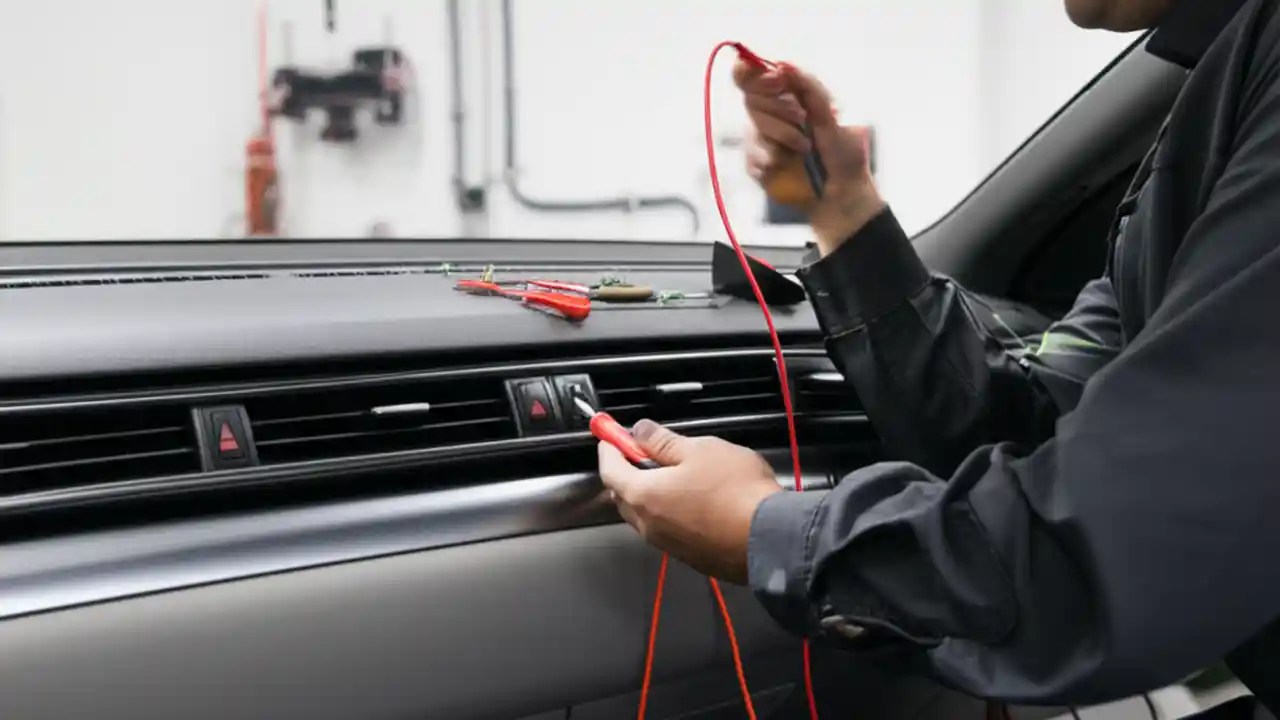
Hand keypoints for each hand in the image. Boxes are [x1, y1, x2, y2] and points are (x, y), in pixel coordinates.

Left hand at [597, 420, 782, 583]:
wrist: (770, 538)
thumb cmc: (735, 490)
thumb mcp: (699, 450)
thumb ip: (663, 442)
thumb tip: (640, 432)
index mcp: (643, 496)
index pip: (609, 470)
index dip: (608, 449)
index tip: (610, 436)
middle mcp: (648, 526)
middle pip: (623, 495)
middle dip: (626, 472)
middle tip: (640, 451)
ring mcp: (668, 546)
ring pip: (645, 515)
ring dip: (648, 494)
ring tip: (671, 474)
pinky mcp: (689, 558)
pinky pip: (667, 531)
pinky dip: (668, 512)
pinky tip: (691, 500)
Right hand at [735, 60, 884, 254]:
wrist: (840, 196)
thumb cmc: (843, 156)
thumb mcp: (832, 117)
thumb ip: (809, 89)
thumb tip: (785, 65)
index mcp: (789, 98)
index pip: (756, 76)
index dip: (758, 76)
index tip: (776, 82)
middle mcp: (771, 115)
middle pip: (751, 98)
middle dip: (778, 110)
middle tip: (802, 120)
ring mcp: (761, 140)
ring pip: (752, 128)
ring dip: (782, 136)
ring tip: (805, 149)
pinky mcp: (756, 164)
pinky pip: (752, 155)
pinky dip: (770, 160)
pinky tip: (786, 166)